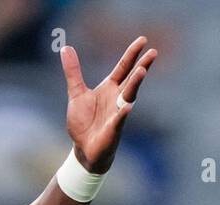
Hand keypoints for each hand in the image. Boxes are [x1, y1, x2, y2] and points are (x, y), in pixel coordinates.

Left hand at [61, 36, 157, 174]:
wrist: (84, 149)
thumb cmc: (84, 122)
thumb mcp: (76, 93)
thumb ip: (73, 72)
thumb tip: (66, 48)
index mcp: (110, 88)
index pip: (123, 67)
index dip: (132, 54)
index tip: (143, 40)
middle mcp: (118, 98)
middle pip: (132, 78)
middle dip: (142, 65)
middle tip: (153, 52)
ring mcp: (118, 113)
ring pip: (129, 96)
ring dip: (135, 83)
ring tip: (141, 71)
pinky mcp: (113, 129)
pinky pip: (119, 120)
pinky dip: (122, 114)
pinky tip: (127, 108)